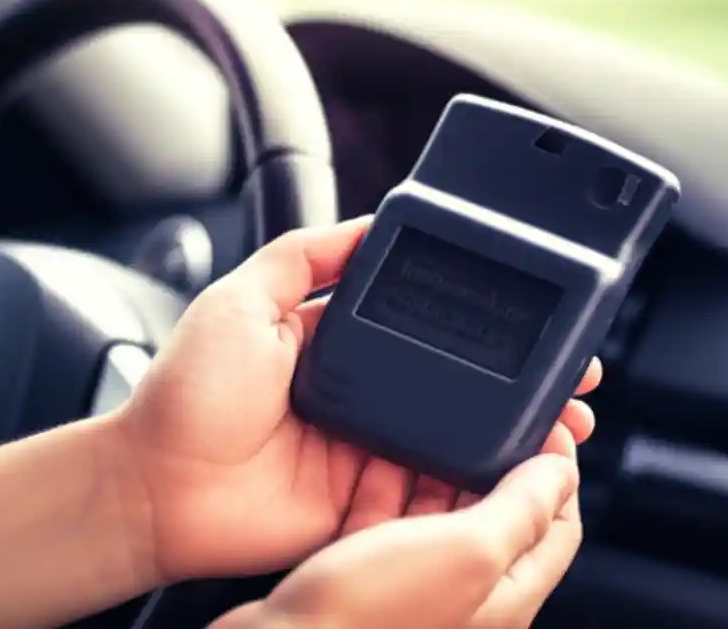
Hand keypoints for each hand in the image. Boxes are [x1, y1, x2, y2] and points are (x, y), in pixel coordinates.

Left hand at [111, 218, 601, 580]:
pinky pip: (433, 499)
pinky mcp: (367, 506)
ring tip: (566, 428)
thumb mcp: (242, 296)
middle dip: (522, 386)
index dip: (482, 324)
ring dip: (516, 439)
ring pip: (460, 445)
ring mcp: (370, 456)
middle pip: (460, 389)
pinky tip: (522, 478)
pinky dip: (479, 491)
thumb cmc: (185, 394)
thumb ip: (307, 254)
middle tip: (574, 380)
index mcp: (342, 347)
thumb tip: (371, 220)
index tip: (532, 315)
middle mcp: (366, 400)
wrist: (154, 487)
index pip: (430, 328)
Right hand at [213, 434, 583, 628]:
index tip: (543, 426)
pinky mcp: (366, 579)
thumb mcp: (467, 550)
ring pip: (438, 512)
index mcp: (505, 596)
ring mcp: (414, 587)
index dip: (556, 472)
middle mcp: (465, 595)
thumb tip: (562, 471)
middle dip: (493, 461)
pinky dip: (384, 485)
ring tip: (424, 426)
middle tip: (482, 415)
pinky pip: (386, 519)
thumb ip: (522, 509)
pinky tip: (370, 457)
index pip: (559, 526)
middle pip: (500, 514)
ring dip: (433, 468)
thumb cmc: (368, 618)